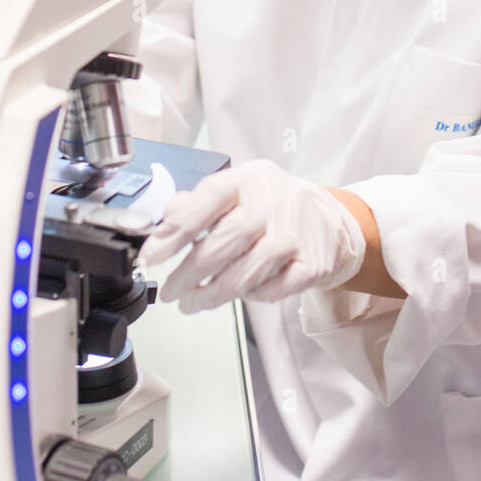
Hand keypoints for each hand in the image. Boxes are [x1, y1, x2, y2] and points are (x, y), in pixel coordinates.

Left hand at [139, 159, 366, 312]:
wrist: (329, 219)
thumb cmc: (272, 204)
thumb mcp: (238, 188)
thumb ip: (199, 201)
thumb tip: (165, 219)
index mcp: (249, 179)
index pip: (205, 202)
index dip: (174, 231)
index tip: (151, 256)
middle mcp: (274, 202)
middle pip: (224, 242)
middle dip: (189, 273)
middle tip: (170, 290)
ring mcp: (295, 234)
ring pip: (246, 273)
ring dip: (212, 294)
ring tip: (192, 301)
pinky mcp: (312, 264)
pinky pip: (271, 290)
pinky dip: (250, 296)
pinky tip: (238, 293)